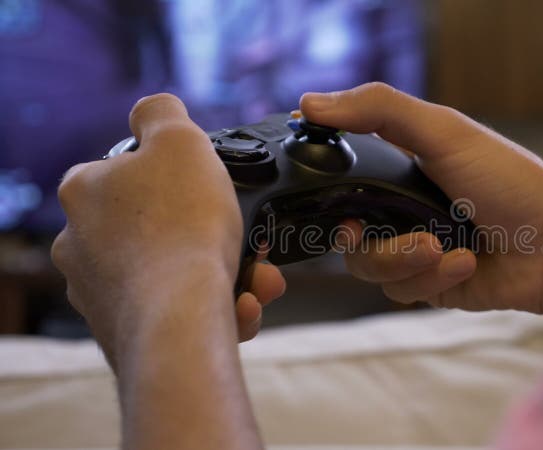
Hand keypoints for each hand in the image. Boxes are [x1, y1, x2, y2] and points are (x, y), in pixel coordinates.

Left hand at [51, 94, 284, 366]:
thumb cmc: (182, 226)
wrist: (180, 319)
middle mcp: (80, 242)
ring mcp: (98, 291)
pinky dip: (212, 307)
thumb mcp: (181, 140)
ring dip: (222, 273)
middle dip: (213, 233)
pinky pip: (177, 312)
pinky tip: (239, 307)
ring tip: (257, 282)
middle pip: (161, 226)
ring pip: (174, 272)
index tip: (213, 190)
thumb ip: (163, 112)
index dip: (182, 178)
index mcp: (85, 191)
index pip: (134, 171)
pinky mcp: (123, 332)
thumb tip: (154, 109)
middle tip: (250, 243)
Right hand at [301, 83, 542, 324]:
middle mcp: (404, 206)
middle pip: (346, 230)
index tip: (315, 187)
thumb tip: (310, 102)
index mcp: (403, 164)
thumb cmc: (512, 182)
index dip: (325, 183)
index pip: (343, 173)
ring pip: (368, 266)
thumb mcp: (445, 132)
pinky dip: (433, 277)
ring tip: (442, 248)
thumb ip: (379, 110)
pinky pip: (402, 290)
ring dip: (403, 258)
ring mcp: (415, 248)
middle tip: (365, 230)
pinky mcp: (430, 284)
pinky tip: (467, 263)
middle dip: (364, 236)